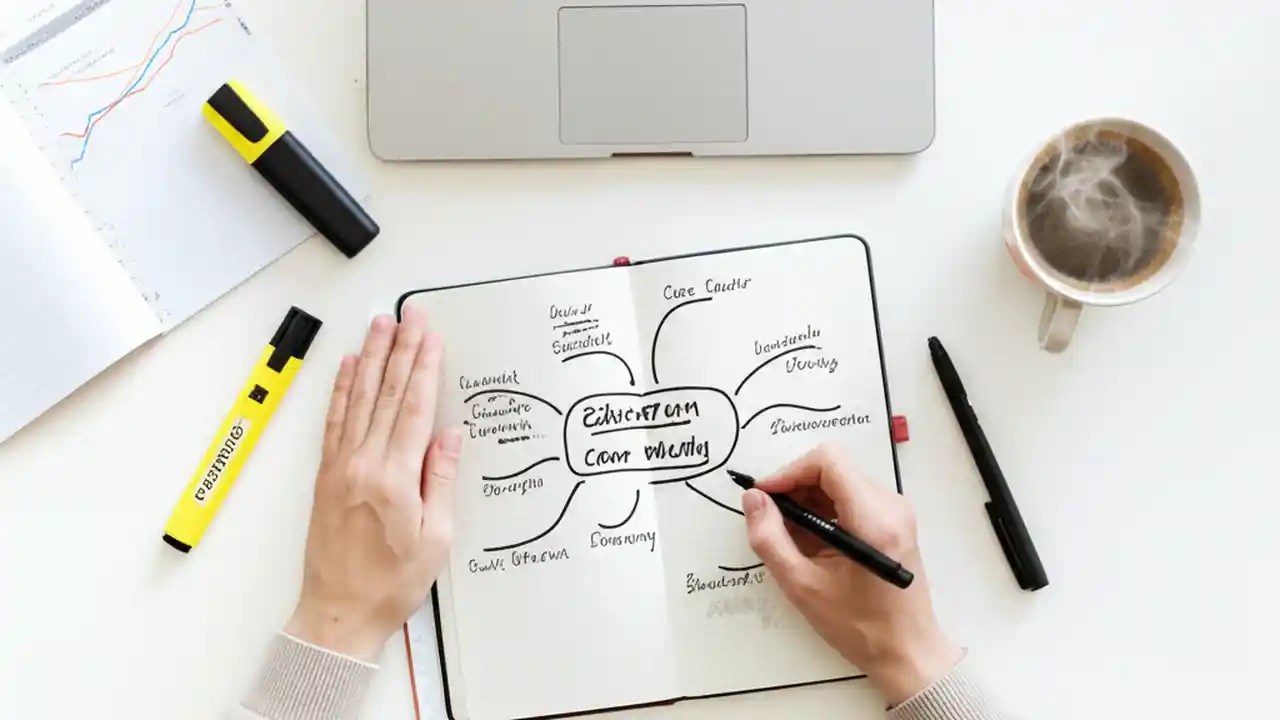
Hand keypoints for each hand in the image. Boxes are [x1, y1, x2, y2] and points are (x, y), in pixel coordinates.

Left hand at [285, 308, 460, 660]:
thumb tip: (449, 436)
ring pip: (359, 399)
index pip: (413, 408)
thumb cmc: (389, 584)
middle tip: (408, 315)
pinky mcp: (326, 475)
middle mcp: (363, 465)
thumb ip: (441, 480)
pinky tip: (350, 368)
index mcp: (395, 479)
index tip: (430, 335)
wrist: (339, 612)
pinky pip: (335, 422)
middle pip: (386, 393)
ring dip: (371, 359)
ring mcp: (341, 467)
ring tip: (379, 325)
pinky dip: (342, 391)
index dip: (424, 366)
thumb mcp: (436, 538)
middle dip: (400, 349)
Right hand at [742, 444, 961, 704]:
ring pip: (840, 481)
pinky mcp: (894, 521)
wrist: (908, 652)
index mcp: (874, 519)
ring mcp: (896, 512)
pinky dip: (824, 510)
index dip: (789, 471)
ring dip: (808, 500)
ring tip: (788, 536)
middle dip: (795, 487)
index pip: (828, 461)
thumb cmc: (859, 627)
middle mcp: (891, 505)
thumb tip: (753, 499)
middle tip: (769, 519)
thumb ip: (771, 539)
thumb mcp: (803, 587)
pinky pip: (851, 498)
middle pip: (833, 469)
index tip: (764, 496)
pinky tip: (810, 542)